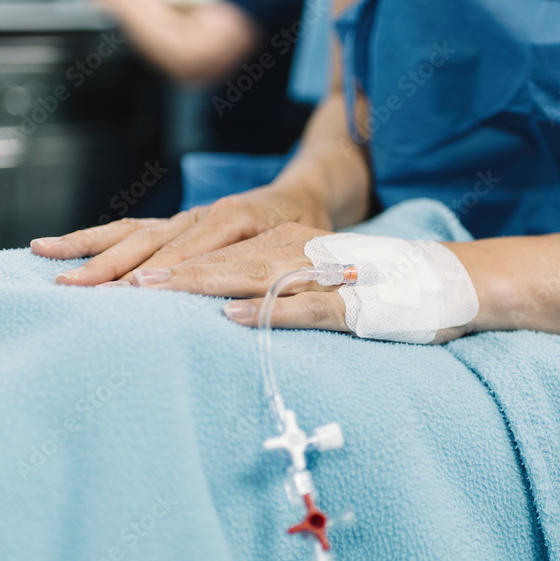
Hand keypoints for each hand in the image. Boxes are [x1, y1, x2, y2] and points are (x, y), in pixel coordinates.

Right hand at [29, 185, 331, 286]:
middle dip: (109, 266)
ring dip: (90, 247)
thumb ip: (278, 275)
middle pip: (148, 244)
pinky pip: (132, 229)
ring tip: (45, 255)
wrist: (304, 194)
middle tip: (70, 289)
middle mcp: (202, 217)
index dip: (155, 277)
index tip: (123, 296)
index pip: (186, 256)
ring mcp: (185, 219)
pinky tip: (60, 245)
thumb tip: (250, 302)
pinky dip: (97, 237)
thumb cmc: (307, 231)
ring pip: (132, 233)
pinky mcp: (175, 223)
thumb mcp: (305, 252)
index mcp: (233, 222)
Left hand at [128, 225, 476, 342]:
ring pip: (253, 275)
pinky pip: (303, 306)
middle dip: (165, 271)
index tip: (116, 275)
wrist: (447, 279)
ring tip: (153, 292)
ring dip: (201, 283)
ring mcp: (323, 274)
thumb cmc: (375, 283)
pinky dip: (266, 311)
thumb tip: (222, 307)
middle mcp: (297, 249)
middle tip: (112, 283)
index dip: (166, 261)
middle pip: (222, 258)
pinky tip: (231, 317)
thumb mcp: (315, 279)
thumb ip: (272, 286)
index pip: (216, 251)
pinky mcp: (350, 303)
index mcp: (285, 243)